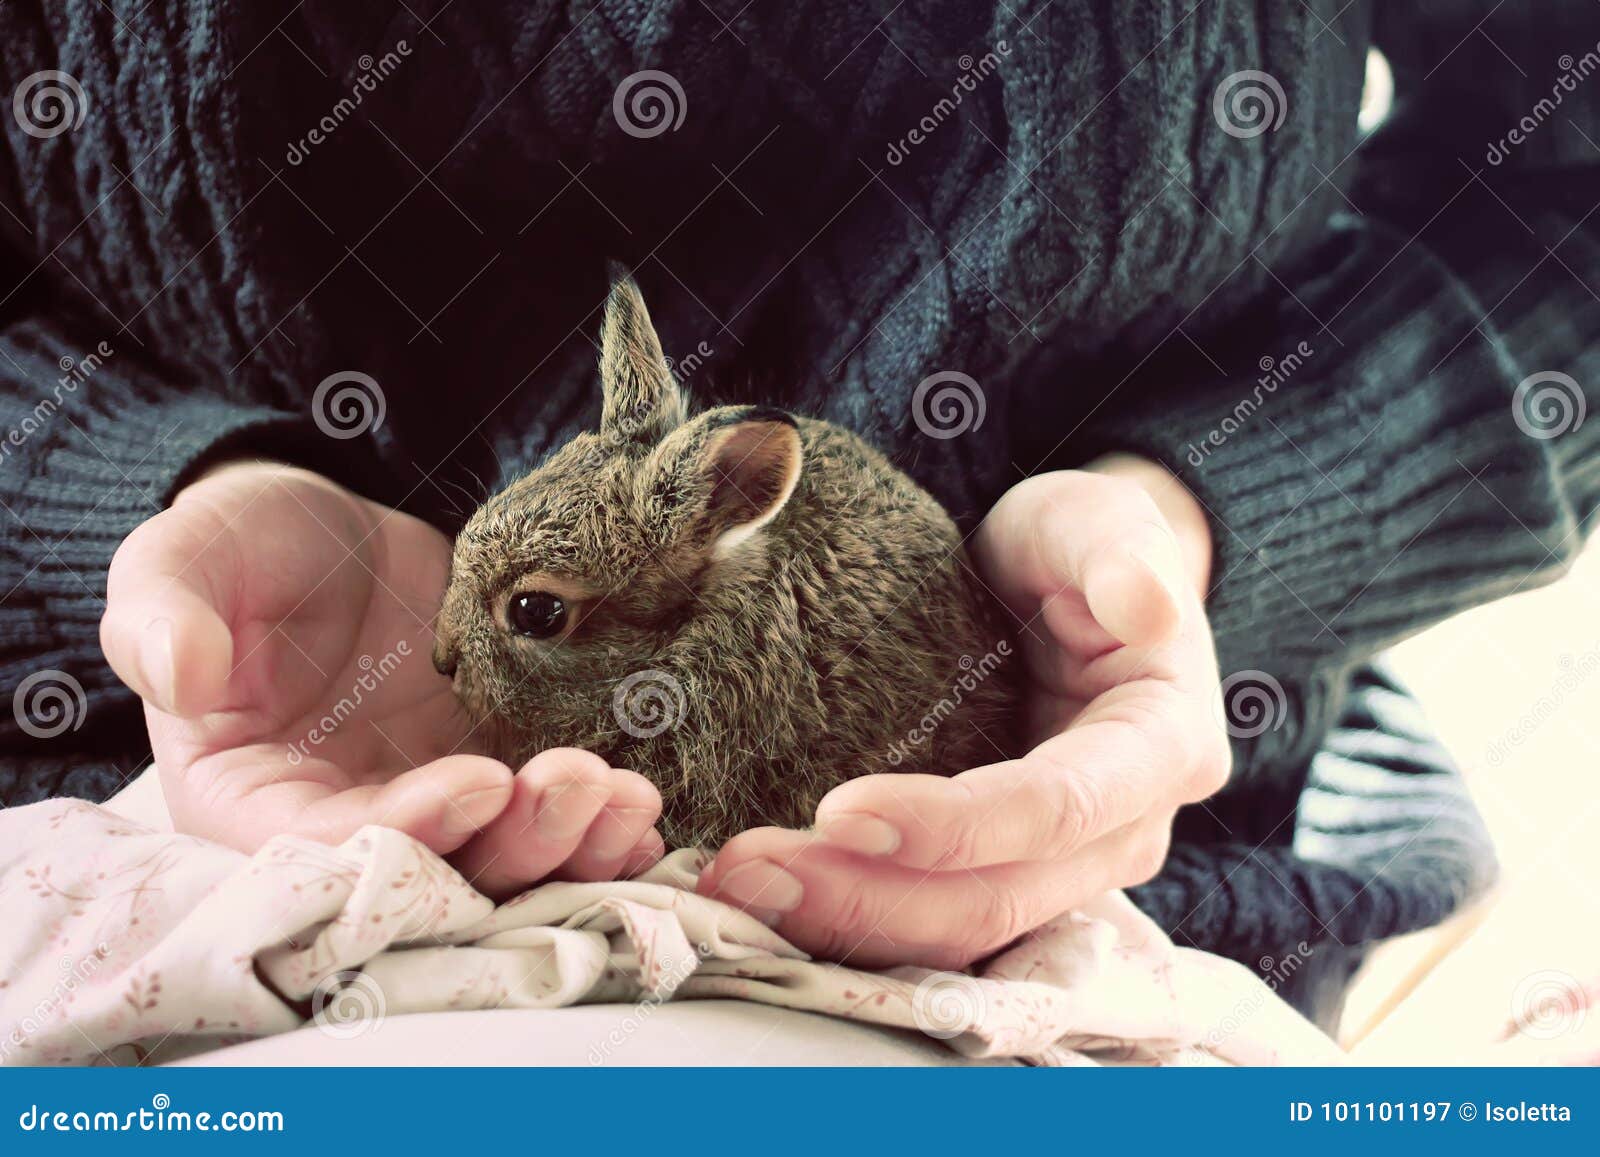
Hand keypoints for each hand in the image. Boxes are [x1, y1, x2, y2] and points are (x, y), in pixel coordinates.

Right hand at [100, 461, 662, 893]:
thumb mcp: (184, 560)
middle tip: (580, 787)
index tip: (476, 782)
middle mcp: (349, 822)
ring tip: (629, 797)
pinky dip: (600, 822)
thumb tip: (178, 673)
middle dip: (513, 844)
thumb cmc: (243, 548)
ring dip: (572, 842)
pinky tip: (648, 803)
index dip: (403, 828)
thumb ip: (165, 616)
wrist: (331, 531)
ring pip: (506, 855)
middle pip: (435, 869)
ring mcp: (433, 800)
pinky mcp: (498, 767)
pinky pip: (550, 813)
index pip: (324, 844)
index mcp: (251, 802)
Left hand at [696, 455, 1229, 968]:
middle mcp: (1124, 830)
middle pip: (998, 896)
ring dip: (848, 921)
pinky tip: (771, 897)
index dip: (954, 825)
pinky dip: (855, 917)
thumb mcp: (1100, 520)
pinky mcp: (1009, 875)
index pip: (1057, 808)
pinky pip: (935, 921)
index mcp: (1162, 746)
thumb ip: (1122, 551)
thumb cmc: (1080, 547)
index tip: (838, 809)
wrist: (1070, 588)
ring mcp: (1068, 868)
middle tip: (745, 871)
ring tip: (735, 888)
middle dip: (871, 895)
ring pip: (961, 930)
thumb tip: (1148, 601)